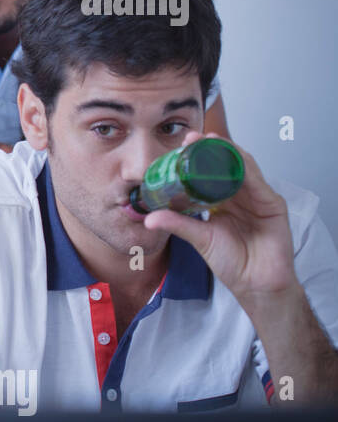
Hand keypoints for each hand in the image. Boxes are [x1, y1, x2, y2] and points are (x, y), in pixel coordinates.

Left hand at [142, 131, 298, 305]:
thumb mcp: (198, 238)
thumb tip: (148, 218)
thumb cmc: (232, 262)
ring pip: (244, 167)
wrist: (255, 284)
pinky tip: (234, 159)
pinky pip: (259, 182)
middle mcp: (241, 195)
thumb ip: (177, 224)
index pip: (210, 173)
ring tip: (210, 141)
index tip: (180, 145)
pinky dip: (246, 169)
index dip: (197, 158)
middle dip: (210, 149)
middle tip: (191, 137)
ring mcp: (258, 198)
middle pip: (226, 165)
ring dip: (228, 152)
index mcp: (223, 200)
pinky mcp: (273, 205)